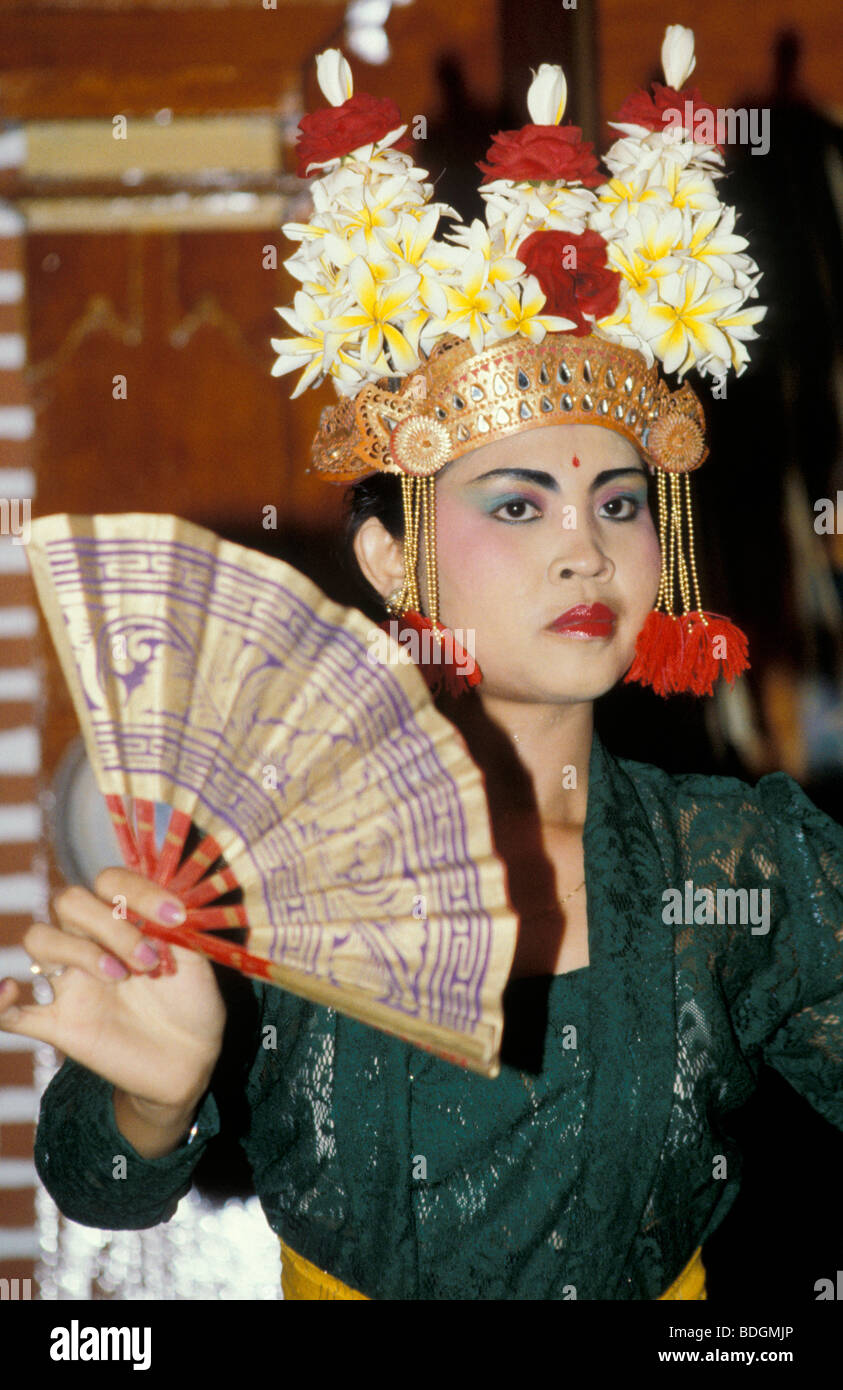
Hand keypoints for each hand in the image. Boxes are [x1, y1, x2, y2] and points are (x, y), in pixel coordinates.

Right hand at [0, 868, 226, 1111]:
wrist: (191, 1058)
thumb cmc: (191, 1001)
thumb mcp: (195, 959)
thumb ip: (175, 929)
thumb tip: (164, 903)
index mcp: (124, 920)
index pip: (108, 881)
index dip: (137, 890)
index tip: (175, 917)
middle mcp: (92, 943)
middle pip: (69, 900)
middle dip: (109, 923)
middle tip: (146, 960)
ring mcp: (72, 982)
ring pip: (39, 938)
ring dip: (77, 950)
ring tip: (118, 976)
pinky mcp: (60, 1026)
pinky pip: (11, 1015)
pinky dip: (1, 1002)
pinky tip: (12, 992)